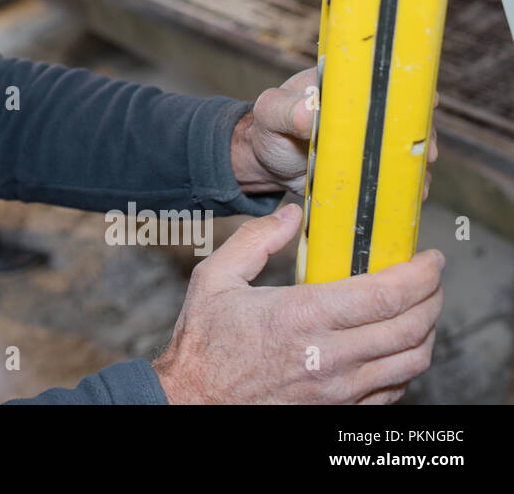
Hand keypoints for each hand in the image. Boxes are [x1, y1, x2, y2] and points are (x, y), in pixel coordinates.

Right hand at [152, 204, 444, 402]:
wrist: (193, 402)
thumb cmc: (202, 343)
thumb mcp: (215, 278)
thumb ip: (255, 240)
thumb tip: (291, 213)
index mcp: (301, 317)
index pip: (386, 297)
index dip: (420, 275)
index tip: (428, 259)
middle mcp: (328, 358)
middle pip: (410, 329)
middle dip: (432, 298)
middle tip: (429, 279)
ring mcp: (338, 391)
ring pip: (411, 363)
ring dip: (426, 332)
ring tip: (419, 310)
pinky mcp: (337, 411)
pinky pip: (393, 391)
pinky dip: (406, 365)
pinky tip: (394, 347)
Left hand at [232, 66, 437, 198]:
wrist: (268, 163)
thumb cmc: (269, 129)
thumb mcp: (270, 113)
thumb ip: (285, 109)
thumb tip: (308, 110)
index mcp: (343, 86)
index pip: (383, 80)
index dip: (406, 90)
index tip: (424, 103)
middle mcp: (366, 110)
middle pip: (405, 115)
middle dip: (420, 131)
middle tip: (425, 150)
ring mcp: (371, 139)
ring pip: (406, 145)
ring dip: (416, 160)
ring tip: (418, 178)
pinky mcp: (371, 165)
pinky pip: (395, 173)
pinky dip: (406, 183)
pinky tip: (411, 192)